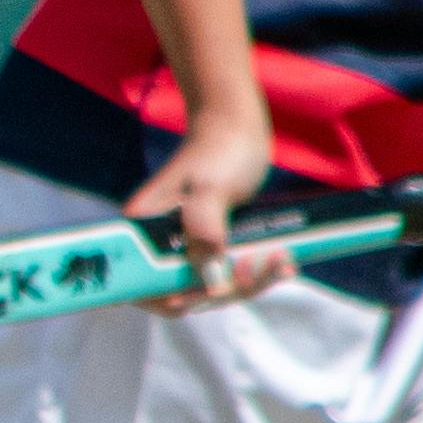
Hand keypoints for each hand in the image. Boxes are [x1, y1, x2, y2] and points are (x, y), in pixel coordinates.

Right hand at [126, 103, 284, 306]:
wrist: (236, 125)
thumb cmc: (220, 148)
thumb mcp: (213, 189)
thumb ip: (205, 232)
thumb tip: (208, 279)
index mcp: (142, 230)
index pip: (139, 284)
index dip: (170, 296)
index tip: (209, 291)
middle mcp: (157, 243)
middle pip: (181, 292)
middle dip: (224, 289)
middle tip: (261, 265)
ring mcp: (183, 246)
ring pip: (210, 286)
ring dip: (248, 282)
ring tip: (283, 263)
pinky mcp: (209, 246)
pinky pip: (227, 274)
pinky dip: (254, 274)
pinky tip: (281, 263)